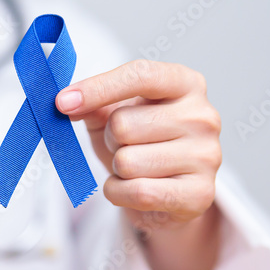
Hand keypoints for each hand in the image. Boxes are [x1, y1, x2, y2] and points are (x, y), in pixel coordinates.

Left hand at [56, 59, 226, 269]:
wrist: (166, 190)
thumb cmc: (140, 141)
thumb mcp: (113, 112)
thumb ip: (91, 101)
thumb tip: (66, 102)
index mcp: (185, 83)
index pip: (140, 75)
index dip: (97, 88)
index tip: (62, 102)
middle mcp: (203, 116)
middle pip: (123, 124)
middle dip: (111, 140)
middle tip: (124, 146)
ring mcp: (207, 156)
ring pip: (127, 162)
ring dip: (116, 169)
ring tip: (135, 168)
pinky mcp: (201, 194)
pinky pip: (138, 192)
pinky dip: (120, 193)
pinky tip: (134, 188)